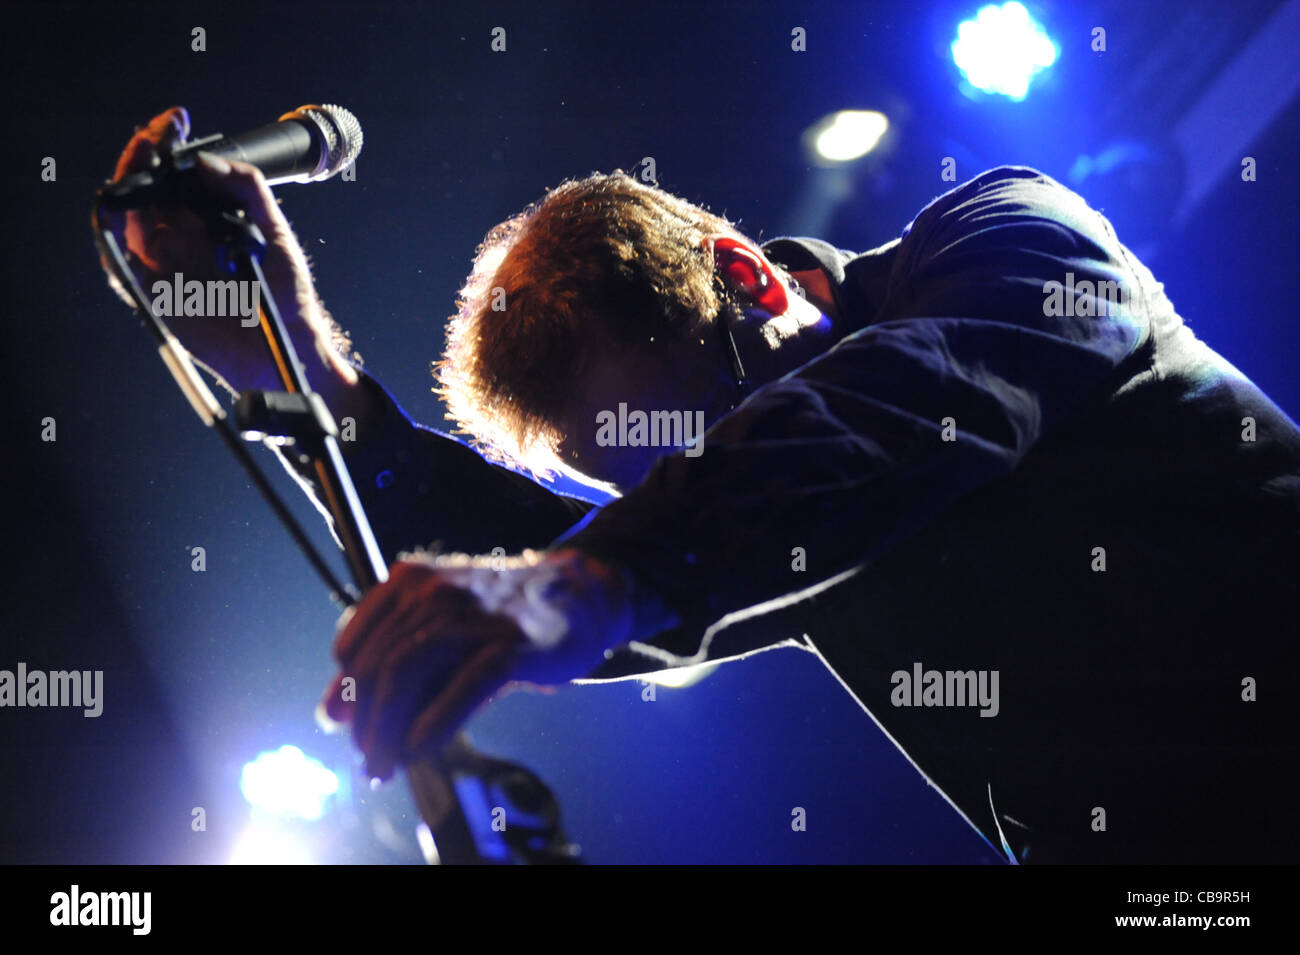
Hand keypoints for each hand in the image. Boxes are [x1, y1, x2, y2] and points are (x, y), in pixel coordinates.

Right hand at [97, 107, 353, 392]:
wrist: (288, 351)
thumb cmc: (285, 298)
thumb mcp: (276, 233)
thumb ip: (248, 191)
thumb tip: (206, 162)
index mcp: (205, 222)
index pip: (174, 175)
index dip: (166, 144)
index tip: (175, 119)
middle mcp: (179, 239)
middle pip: (142, 189)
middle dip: (143, 156)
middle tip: (156, 136)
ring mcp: (163, 265)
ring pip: (125, 218)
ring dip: (131, 185)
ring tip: (148, 160)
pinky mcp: (152, 295)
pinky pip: (118, 262)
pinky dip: (113, 235)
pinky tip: (124, 209)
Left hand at [318, 548, 637, 782]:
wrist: (579, 595)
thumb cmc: (502, 616)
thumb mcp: (440, 621)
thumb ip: (390, 655)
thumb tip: (333, 713)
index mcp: (412, 581)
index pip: (356, 643)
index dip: (344, 690)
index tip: (341, 724)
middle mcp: (437, 591)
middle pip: (380, 664)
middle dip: (366, 722)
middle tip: (368, 760)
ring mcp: (475, 616)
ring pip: (409, 672)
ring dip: (389, 729)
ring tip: (387, 764)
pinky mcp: (512, 645)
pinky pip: (463, 687)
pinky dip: (434, 724)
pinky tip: (420, 750)